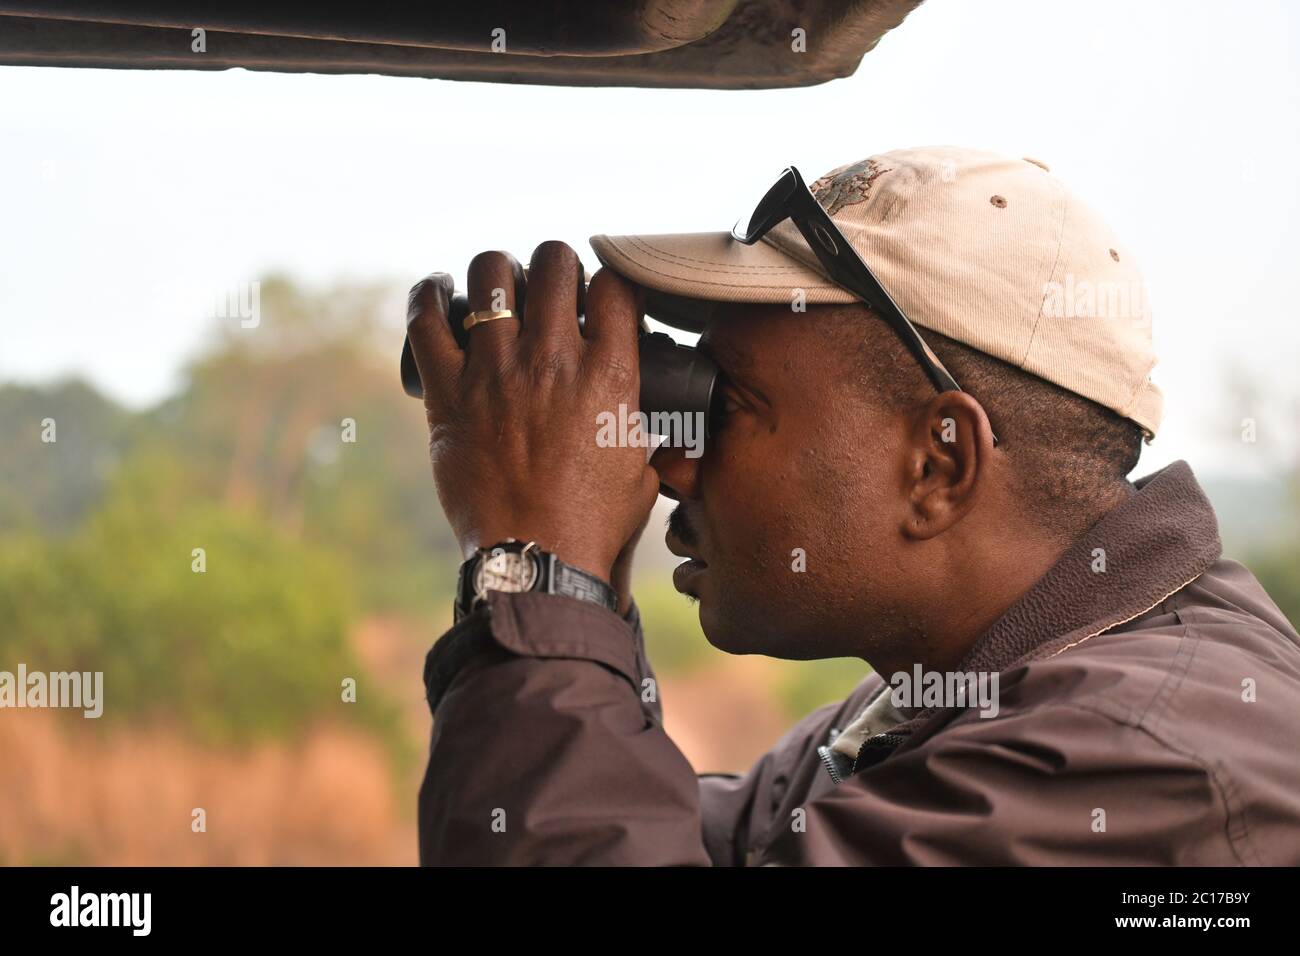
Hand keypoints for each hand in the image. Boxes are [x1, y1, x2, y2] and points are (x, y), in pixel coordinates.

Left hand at [405, 241, 658, 588]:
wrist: (536, 562)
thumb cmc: (594, 523)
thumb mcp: (641, 466)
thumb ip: (641, 424)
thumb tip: (644, 412)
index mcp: (610, 373)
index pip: (614, 283)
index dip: (606, 283)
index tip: (597, 300)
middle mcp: (554, 360)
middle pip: (554, 261)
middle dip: (555, 265)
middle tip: (549, 290)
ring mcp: (497, 372)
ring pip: (491, 273)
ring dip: (498, 273)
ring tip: (498, 289)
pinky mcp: (449, 394)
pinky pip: (426, 321)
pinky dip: (429, 296)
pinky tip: (438, 293)